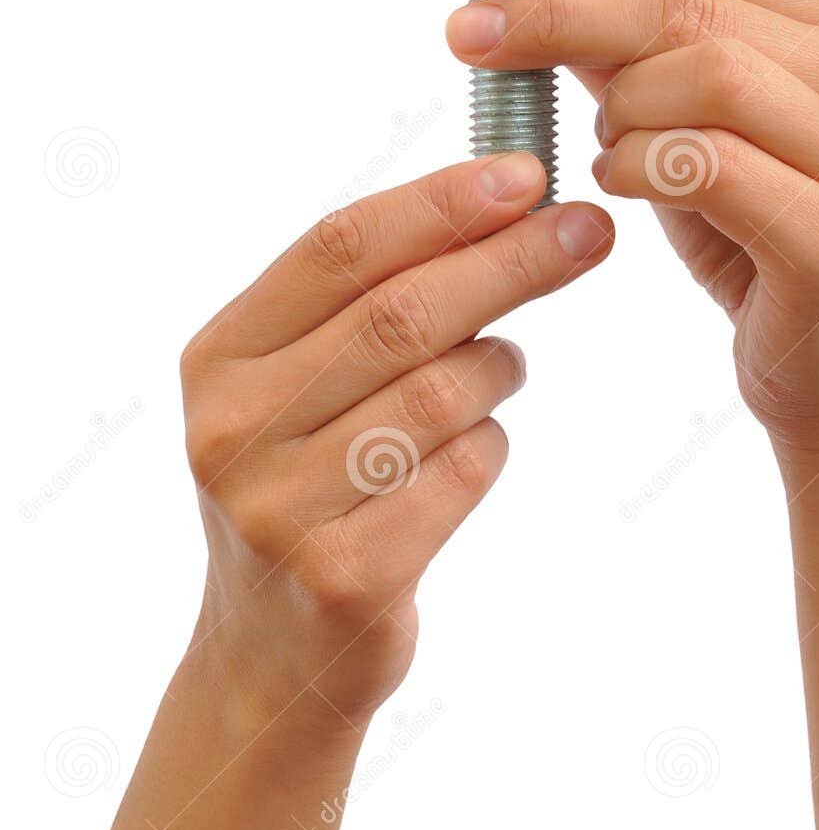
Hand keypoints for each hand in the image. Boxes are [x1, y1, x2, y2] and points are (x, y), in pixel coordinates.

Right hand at [180, 155, 611, 728]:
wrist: (274, 655)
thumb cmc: (308, 488)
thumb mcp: (295, 389)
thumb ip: (363, 305)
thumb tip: (503, 203)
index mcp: (220, 358)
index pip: (338, 247)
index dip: (440, 203)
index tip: (527, 175)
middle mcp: (233, 427)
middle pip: (399, 313)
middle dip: (507, 261)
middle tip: (588, 231)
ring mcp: (280, 508)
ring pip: (441, 393)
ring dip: (498, 368)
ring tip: (503, 368)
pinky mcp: (344, 575)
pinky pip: (462, 473)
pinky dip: (489, 447)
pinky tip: (472, 451)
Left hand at [447, 0, 818, 456]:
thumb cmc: (755, 239)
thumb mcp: (690, 127)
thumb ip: (635, 56)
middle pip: (691, 8)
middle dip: (564, 16)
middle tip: (470, 35)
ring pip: (706, 75)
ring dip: (618, 107)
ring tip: (598, 148)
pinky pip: (706, 166)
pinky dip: (638, 165)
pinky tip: (616, 183)